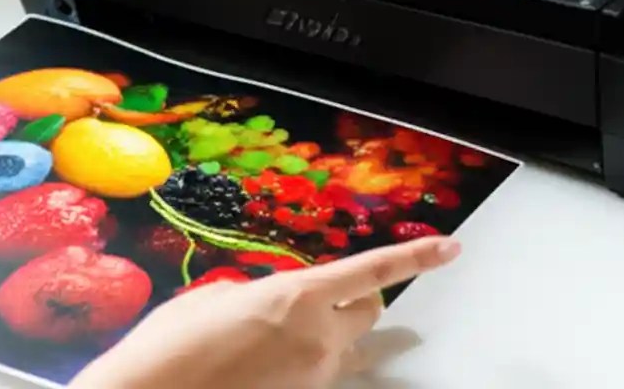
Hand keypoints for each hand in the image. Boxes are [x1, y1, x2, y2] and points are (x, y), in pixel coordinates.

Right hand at [70, 237, 460, 388]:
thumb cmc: (172, 342)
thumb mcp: (215, 298)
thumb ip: (262, 294)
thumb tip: (273, 302)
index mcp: (296, 297)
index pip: (373, 272)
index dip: (415, 257)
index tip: (450, 248)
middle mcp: (317, 337)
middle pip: (372, 313)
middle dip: (363, 300)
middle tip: (330, 297)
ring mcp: (313, 376)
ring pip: (350, 348)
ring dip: (336, 334)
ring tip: (290, 335)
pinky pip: (323, 372)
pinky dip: (311, 359)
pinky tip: (271, 360)